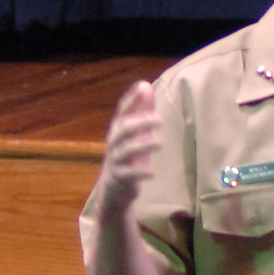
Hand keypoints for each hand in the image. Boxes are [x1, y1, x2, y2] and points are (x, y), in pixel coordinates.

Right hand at [98, 80, 160, 213]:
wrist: (114, 189)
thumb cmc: (128, 157)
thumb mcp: (135, 134)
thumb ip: (141, 111)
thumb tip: (146, 85)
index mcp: (119, 130)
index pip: (123, 110)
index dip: (132, 98)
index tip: (144, 86)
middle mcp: (114, 143)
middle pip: (123, 129)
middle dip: (140, 122)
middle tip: (159, 120)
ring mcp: (115, 161)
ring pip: (125, 150)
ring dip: (142, 145)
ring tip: (159, 143)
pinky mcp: (119, 178)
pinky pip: (128, 174)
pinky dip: (140, 172)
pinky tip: (152, 172)